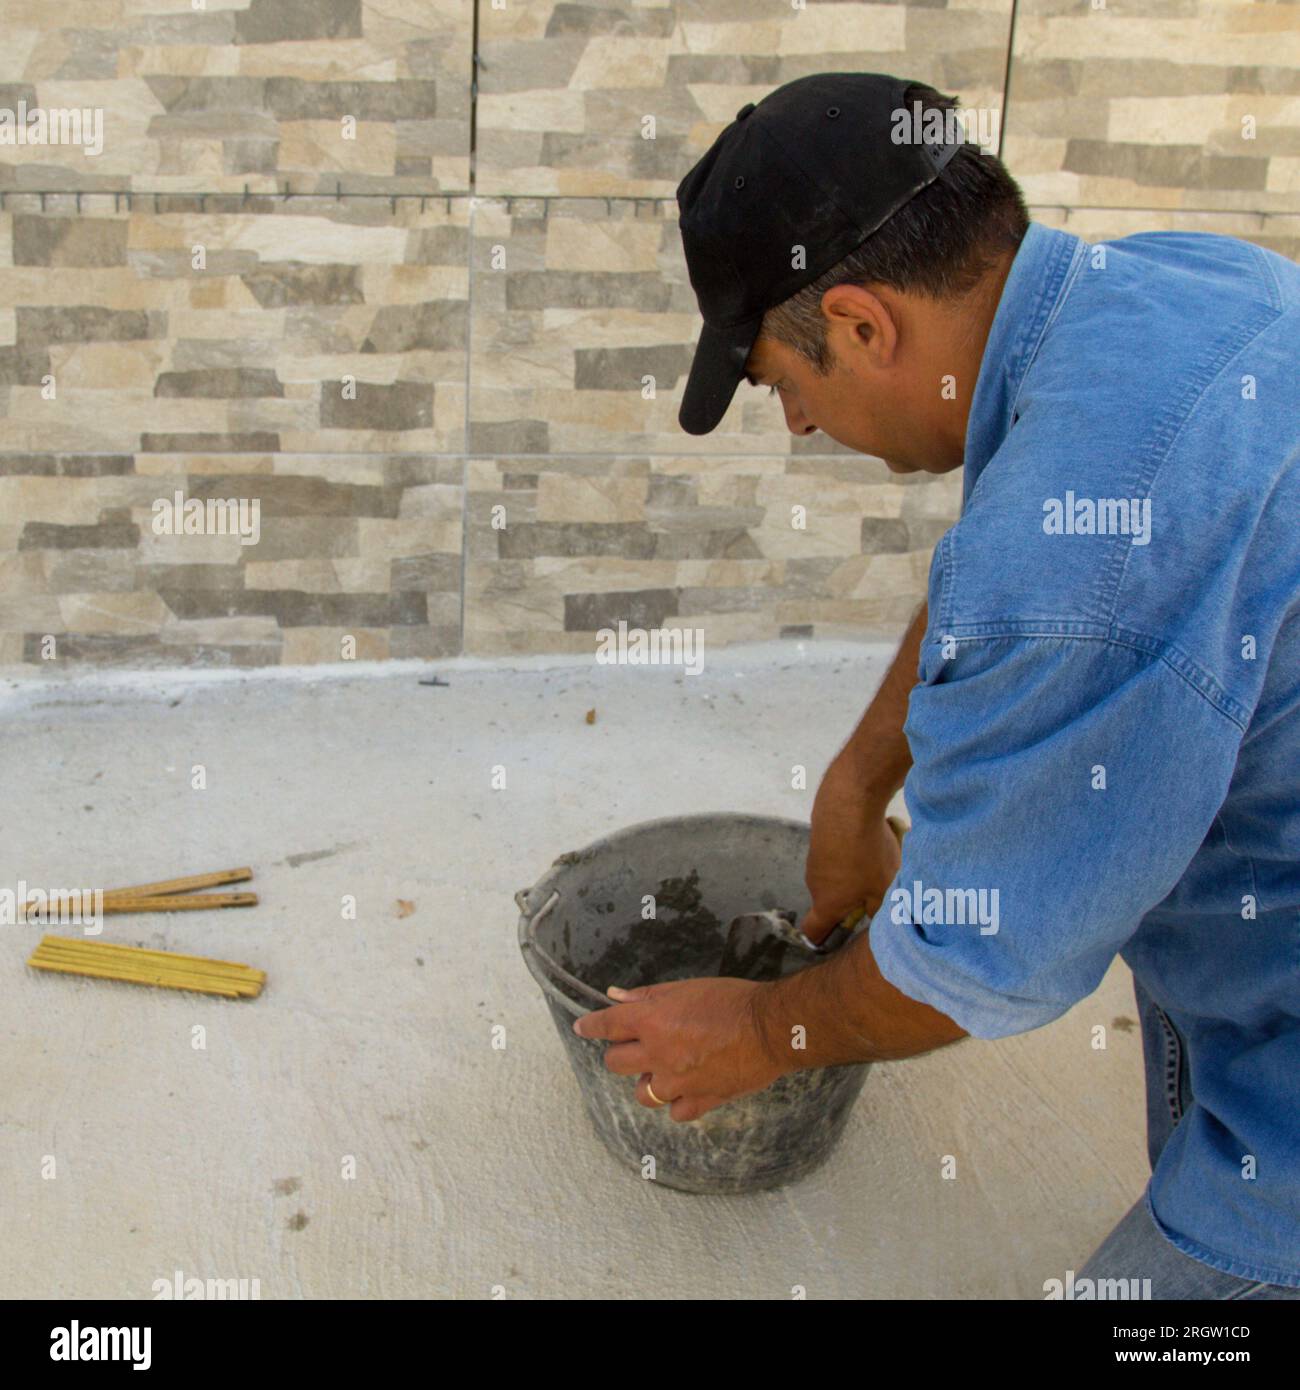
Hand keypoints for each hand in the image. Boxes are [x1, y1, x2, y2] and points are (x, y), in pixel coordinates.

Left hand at [571, 977, 785, 1121]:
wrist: (770, 1028)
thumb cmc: (732, 1000)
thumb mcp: (686, 987)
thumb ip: (649, 996)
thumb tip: (617, 996)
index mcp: (652, 1021)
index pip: (607, 1025)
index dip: (591, 1026)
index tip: (583, 1028)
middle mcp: (658, 1054)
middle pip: (616, 1064)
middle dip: (621, 1054)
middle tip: (637, 1046)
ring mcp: (678, 1082)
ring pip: (643, 1094)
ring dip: (649, 1081)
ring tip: (665, 1070)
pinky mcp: (701, 1100)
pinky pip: (675, 1112)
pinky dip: (677, 1102)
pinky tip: (688, 1088)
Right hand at [801, 750, 902, 942]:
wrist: (847, 804)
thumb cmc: (867, 853)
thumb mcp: (884, 889)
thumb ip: (881, 913)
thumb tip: (878, 922)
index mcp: (827, 903)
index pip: (813, 933)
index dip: (825, 940)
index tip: (843, 938)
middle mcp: (814, 884)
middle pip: (830, 903)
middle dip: (852, 903)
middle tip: (877, 893)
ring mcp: (815, 859)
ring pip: (835, 878)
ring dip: (854, 876)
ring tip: (878, 861)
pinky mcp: (820, 838)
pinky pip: (836, 855)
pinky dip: (851, 854)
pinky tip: (870, 840)